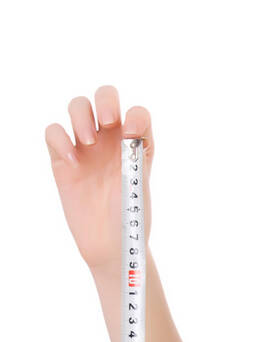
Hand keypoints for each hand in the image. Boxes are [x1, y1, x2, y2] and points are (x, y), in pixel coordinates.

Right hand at [45, 85, 153, 272]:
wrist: (110, 244)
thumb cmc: (130, 217)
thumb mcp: (140, 186)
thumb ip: (137, 157)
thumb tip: (129, 129)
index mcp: (135, 144)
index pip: (136, 112)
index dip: (134, 115)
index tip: (130, 134)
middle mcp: (111, 139)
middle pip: (105, 96)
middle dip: (106, 100)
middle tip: (108, 121)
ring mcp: (85, 147)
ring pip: (78, 107)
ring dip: (82, 116)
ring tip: (89, 143)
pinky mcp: (62, 159)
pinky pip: (54, 132)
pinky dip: (60, 139)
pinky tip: (72, 162)